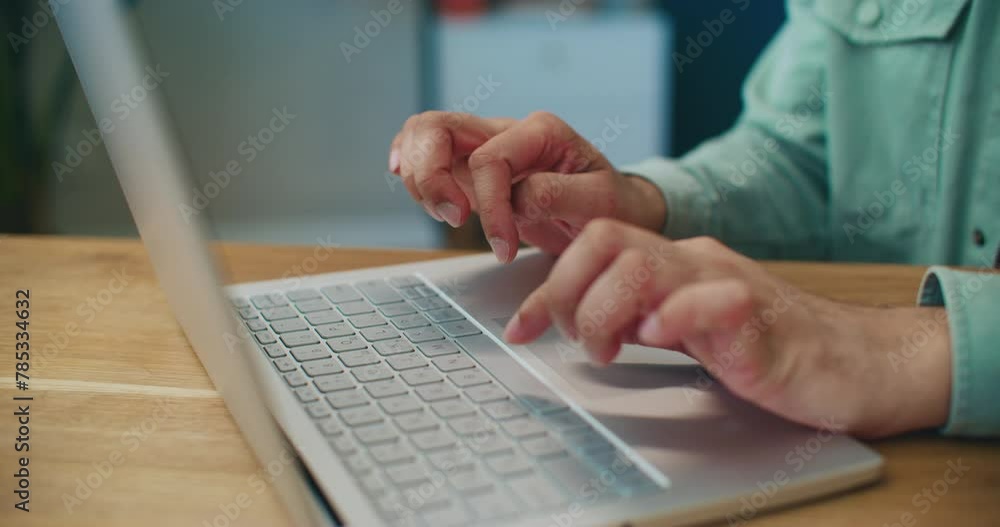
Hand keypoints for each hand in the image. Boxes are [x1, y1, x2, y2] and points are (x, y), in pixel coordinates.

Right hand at [389, 111, 666, 259]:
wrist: (614, 212)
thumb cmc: (611, 204)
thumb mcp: (599, 202)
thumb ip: (557, 195)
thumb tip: (514, 198)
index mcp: (539, 131)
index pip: (489, 159)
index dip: (490, 207)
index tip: (504, 247)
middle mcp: (505, 130)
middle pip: (438, 127)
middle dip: (432, 175)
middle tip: (453, 218)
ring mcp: (483, 146)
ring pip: (424, 135)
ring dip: (420, 177)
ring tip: (448, 215)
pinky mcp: (470, 169)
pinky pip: (425, 153)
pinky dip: (411, 167)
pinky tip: (404, 178)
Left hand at [503, 219, 952, 437]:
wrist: (850, 362)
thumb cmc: (764, 347)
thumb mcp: (679, 326)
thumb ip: (628, 314)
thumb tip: (563, 319)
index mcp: (671, 261)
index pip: (590, 245)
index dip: (546, 289)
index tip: (520, 330)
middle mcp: (693, 261)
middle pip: (603, 239)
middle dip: (570, 294)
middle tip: (587, 343)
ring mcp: (726, 283)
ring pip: (640, 265)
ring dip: (608, 311)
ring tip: (617, 350)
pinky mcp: (759, 319)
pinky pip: (711, 301)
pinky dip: (675, 317)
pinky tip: (665, 338)